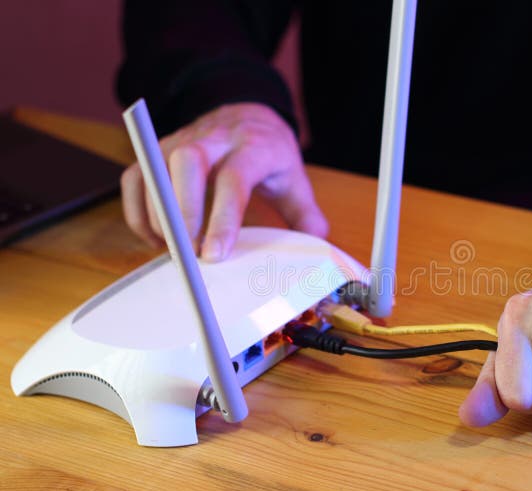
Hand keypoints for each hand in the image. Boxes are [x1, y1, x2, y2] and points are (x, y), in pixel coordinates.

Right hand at [120, 102, 327, 260]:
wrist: (246, 114)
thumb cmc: (268, 152)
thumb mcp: (294, 178)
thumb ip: (305, 212)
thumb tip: (315, 242)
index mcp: (253, 146)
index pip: (234, 179)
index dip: (223, 218)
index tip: (213, 254)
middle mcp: (214, 138)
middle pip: (187, 162)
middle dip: (182, 211)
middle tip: (186, 253)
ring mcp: (181, 139)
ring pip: (154, 169)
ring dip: (157, 216)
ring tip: (173, 252)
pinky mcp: (159, 150)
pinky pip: (135, 178)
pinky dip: (138, 212)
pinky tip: (156, 239)